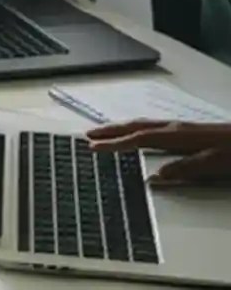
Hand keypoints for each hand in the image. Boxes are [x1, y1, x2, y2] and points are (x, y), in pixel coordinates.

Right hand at [88, 121, 230, 184]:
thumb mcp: (213, 163)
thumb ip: (185, 168)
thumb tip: (156, 175)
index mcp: (178, 136)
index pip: (139, 138)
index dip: (115, 143)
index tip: (94, 147)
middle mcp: (176, 128)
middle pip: (137, 126)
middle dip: (111, 130)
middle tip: (88, 135)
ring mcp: (181, 128)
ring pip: (144, 125)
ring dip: (121, 128)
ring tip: (104, 133)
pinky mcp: (187, 132)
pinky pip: (152, 127)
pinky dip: (136, 129)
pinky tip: (136, 134)